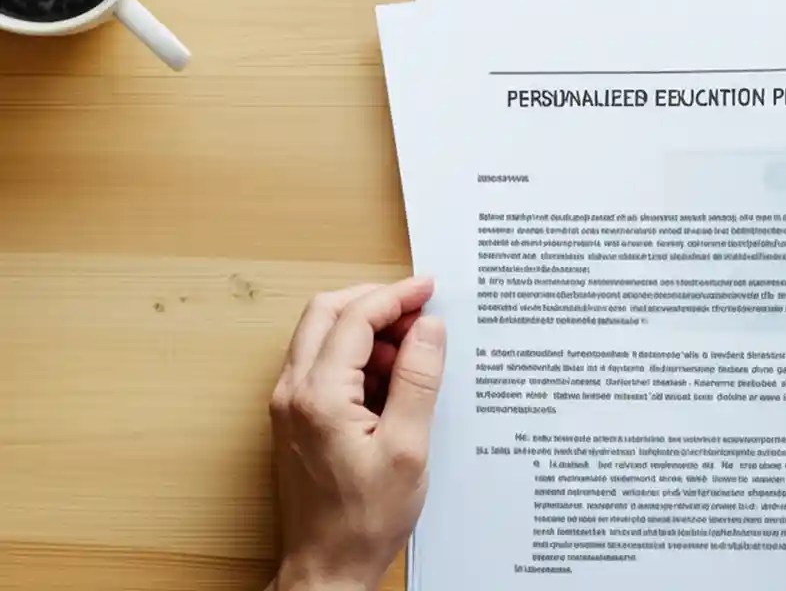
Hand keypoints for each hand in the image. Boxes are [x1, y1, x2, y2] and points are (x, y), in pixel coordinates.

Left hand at [267, 278, 446, 590]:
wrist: (326, 568)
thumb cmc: (363, 521)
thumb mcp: (408, 449)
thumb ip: (418, 380)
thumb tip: (430, 328)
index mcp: (318, 396)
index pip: (355, 317)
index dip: (397, 296)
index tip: (429, 289)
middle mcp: (292, 392)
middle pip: (328, 313)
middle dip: (377, 303)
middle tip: (421, 312)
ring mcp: (289, 405)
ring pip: (323, 337)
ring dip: (367, 332)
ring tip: (414, 355)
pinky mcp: (296, 418)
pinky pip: (323, 366)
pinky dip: (357, 358)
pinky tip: (392, 382)